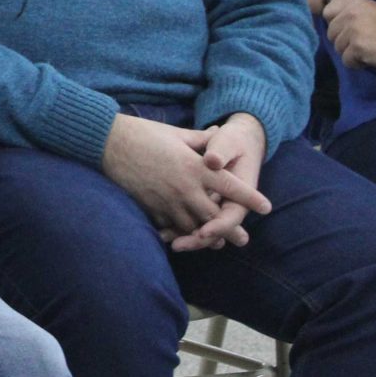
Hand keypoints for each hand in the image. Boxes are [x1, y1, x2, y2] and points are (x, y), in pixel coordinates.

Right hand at [101, 114, 269, 245]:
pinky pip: (171, 227)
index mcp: (196, 167)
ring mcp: (168, 200)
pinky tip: (184, 237)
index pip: (230, 186)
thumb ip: (202, 139)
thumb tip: (218, 133)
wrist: (109, 143)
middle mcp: (186, 187)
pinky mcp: (152, 207)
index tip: (266, 208)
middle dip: (230, 229)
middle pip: (215, 216)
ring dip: (206, 235)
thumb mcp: (178, 133)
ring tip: (215, 243)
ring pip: (194, 227)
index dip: (249, 198)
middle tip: (243, 239)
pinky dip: (179, 233)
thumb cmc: (144, 133)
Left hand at [324, 0, 375, 71]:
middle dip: (343, 41)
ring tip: (367, 50)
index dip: (334, 23)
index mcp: (354, 4)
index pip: (327, 12)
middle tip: (361, 43)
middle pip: (331, 33)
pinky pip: (346, 60)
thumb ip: (352, 12)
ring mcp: (353, 31)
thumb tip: (331, 20)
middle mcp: (351, 14)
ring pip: (337, 48)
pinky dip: (356, 63)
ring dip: (350, 53)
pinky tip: (369, 58)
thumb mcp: (372, 11)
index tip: (346, 29)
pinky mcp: (358, 47)